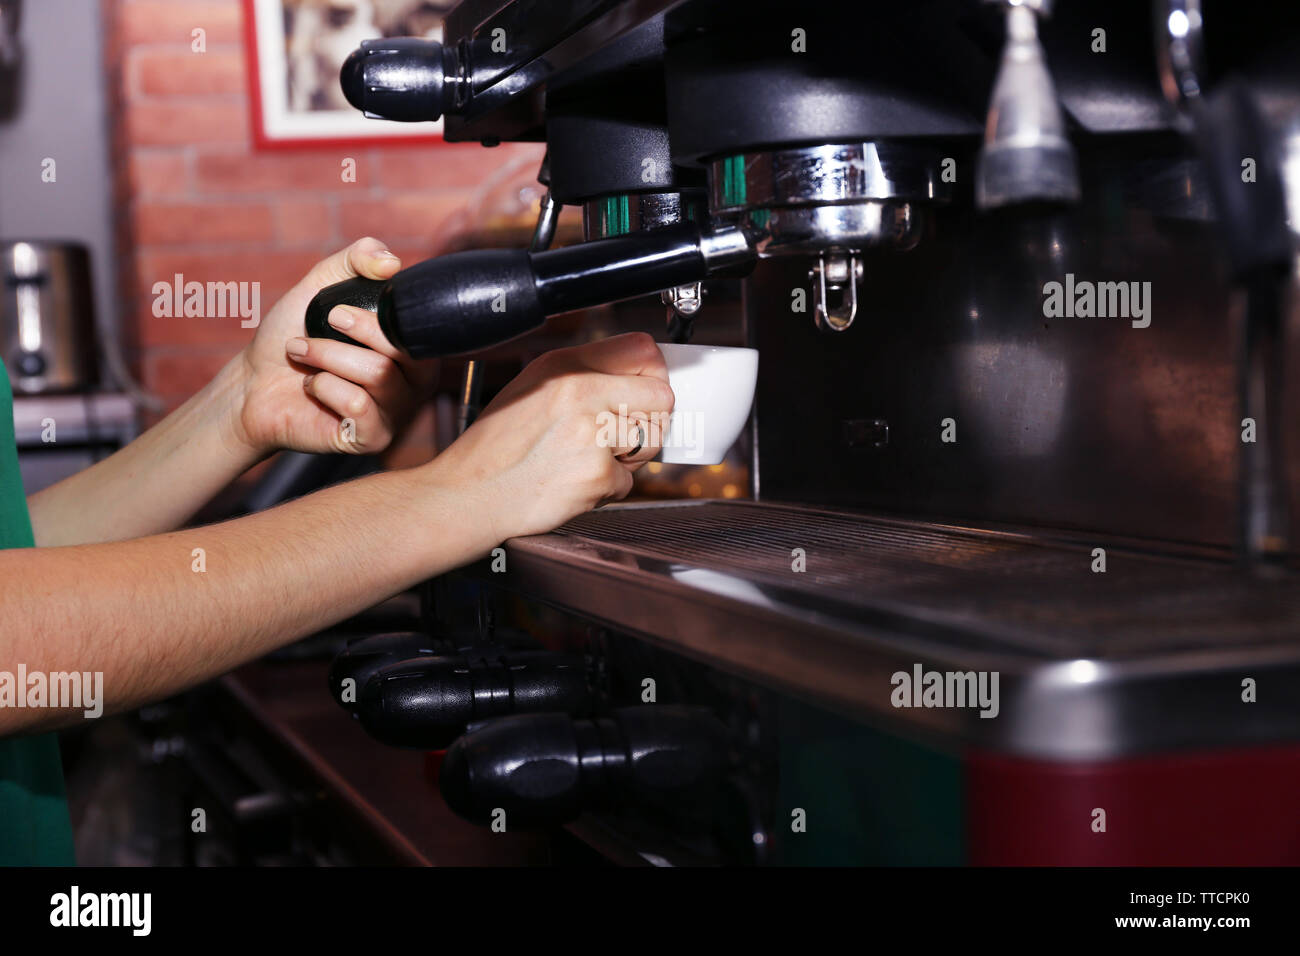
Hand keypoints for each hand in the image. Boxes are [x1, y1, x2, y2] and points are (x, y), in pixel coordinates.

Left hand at [231, 238, 438, 456]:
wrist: (253, 384)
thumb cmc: (293, 335)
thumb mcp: (321, 285)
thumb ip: (357, 260)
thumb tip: (392, 262)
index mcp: (412, 347)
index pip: (420, 329)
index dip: (382, 317)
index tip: (337, 309)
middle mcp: (414, 382)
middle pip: (402, 353)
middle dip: (352, 334)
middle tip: (318, 327)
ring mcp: (397, 413)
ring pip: (378, 377)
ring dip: (328, 358)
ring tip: (301, 353)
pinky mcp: (373, 438)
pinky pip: (359, 407)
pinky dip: (325, 388)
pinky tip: (312, 388)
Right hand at [426, 332, 674, 541]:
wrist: (469, 494)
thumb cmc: (497, 449)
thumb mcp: (532, 388)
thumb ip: (583, 377)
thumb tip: (634, 380)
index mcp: (566, 365)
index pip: (644, 351)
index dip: (653, 376)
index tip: (647, 392)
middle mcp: (581, 391)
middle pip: (661, 396)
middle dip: (649, 420)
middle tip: (619, 437)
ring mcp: (592, 432)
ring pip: (652, 440)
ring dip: (629, 458)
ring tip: (588, 459)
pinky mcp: (597, 472)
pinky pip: (629, 481)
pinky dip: (607, 488)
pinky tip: (575, 481)